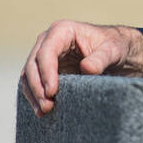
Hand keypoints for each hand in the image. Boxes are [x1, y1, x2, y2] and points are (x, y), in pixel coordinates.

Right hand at [19, 21, 142, 116]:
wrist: (114, 52)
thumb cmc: (114, 47)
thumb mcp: (112, 50)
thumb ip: (101, 59)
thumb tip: (87, 69)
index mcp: (62, 30)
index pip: (46, 52)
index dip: (46, 72)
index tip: (52, 92)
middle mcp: (48, 41)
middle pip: (33, 65)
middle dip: (37, 87)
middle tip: (47, 107)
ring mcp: (43, 56)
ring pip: (28, 76)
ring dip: (33, 94)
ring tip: (43, 112)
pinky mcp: (45, 70)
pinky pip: (33, 84)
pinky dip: (35, 97)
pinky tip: (42, 111)